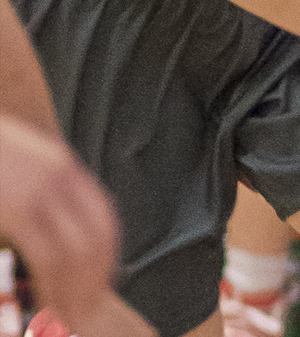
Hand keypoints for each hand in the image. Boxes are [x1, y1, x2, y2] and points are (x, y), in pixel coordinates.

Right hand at [0, 117, 156, 336]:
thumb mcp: (10, 169)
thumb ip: (30, 193)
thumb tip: (37, 229)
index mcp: (58, 164)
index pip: (100, 215)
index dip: (104, 254)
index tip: (102, 282)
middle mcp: (58, 174)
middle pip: (95, 235)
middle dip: (94, 278)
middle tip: (86, 312)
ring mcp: (39, 189)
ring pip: (75, 251)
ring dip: (75, 291)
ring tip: (67, 319)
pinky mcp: (17, 206)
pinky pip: (48, 255)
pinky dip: (53, 286)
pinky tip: (49, 306)